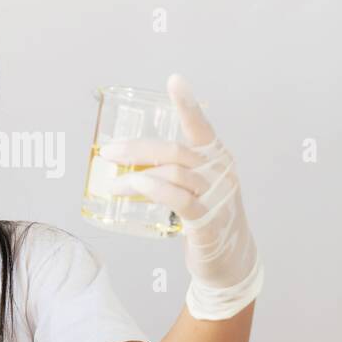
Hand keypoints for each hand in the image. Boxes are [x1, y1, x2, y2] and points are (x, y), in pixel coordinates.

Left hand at [99, 73, 262, 319]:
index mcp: (217, 158)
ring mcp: (217, 197)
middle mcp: (221, 172)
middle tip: (108, 153)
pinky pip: (180, 200)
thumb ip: (170, 171)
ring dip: (136, 175)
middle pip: (174, 150)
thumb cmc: (208, 218)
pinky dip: (155, 189)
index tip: (174, 80)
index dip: (187, 103)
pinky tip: (136, 186)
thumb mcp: (195, 188)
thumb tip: (126, 160)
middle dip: (137, 148)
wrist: (232, 261)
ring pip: (174, 173)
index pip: (201, 126)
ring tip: (112, 184)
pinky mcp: (209, 221)